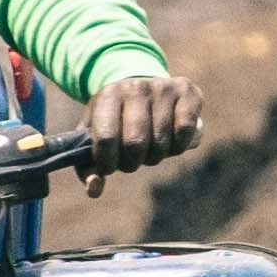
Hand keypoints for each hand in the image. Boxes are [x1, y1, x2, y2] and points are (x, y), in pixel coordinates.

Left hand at [87, 72, 204, 175]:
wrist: (142, 89)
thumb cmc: (115, 121)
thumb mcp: (94, 137)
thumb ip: (88, 167)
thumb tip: (95, 189)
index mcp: (107, 95)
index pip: (106, 138)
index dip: (107, 163)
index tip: (109, 167)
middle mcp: (135, 87)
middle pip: (135, 144)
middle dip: (132, 163)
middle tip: (131, 160)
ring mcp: (163, 87)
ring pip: (161, 142)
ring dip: (155, 157)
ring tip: (149, 148)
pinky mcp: (188, 92)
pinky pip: (185, 132)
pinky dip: (178, 147)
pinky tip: (170, 141)